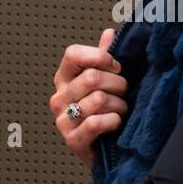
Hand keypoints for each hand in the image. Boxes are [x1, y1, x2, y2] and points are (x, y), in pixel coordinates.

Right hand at [50, 28, 128, 167]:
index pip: (73, 54)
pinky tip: (116, 123)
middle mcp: (59, 97)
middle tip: (124, 93)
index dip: (99, 57)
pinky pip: (95, 123)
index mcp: (65, 78)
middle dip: (117, 84)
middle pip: (92, 77)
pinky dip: (113, 122)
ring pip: (98, 100)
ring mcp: (63, 119)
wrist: (106, 149)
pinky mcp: (72, 140)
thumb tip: (109, 34)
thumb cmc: (105, 111)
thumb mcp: (107, 82)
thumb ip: (106, 58)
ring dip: (118, 106)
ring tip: (120, 111)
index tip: (116, 67)